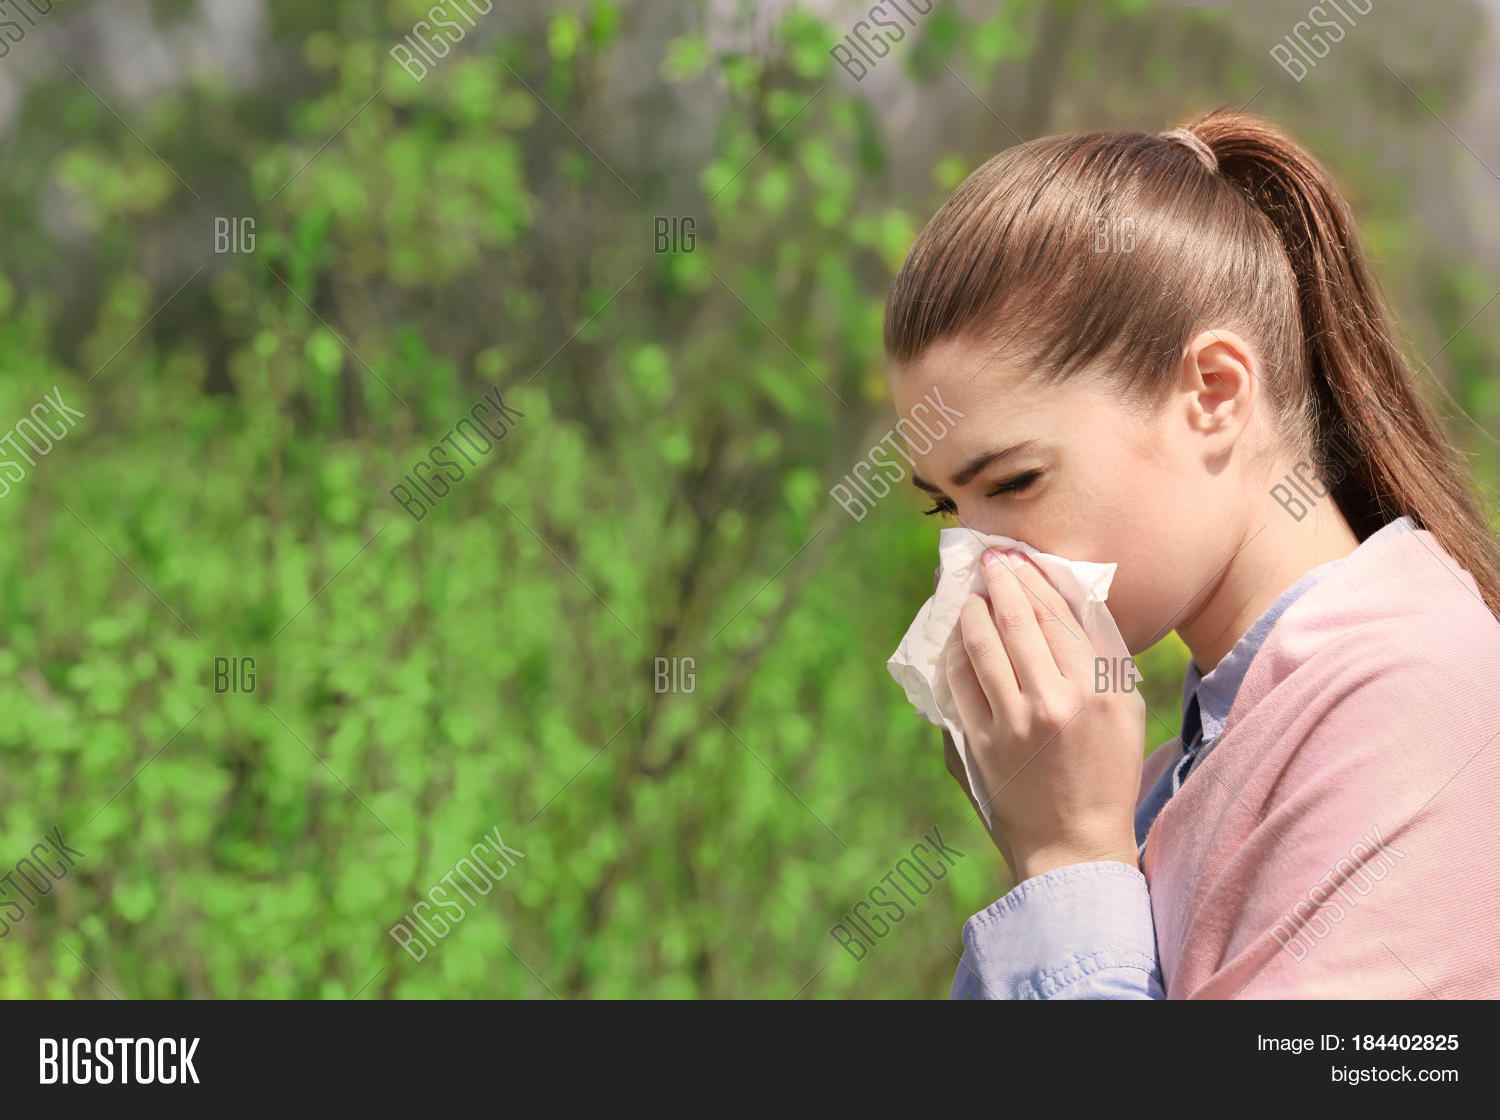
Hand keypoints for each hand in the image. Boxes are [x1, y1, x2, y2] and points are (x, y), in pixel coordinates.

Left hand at [942, 549, 1143, 882]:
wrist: (1074, 844)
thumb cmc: (1106, 771)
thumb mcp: (1124, 709)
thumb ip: (1100, 652)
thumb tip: (1066, 595)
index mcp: (1098, 689)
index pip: (1060, 614)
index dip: (1036, 578)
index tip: (1020, 558)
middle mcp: (1055, 700)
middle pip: (1019, 620)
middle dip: (1000, 582)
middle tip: (988, 560)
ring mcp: (1013, 722)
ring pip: (982, 643)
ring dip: (972, 610)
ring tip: (970, 594)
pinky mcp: (979, 742)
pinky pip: (958, 680)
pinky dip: (954, 650)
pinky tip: (956, 637)